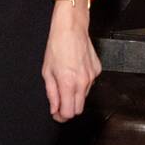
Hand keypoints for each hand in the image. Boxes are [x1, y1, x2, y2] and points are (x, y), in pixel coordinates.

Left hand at [42, 0, 100, 121]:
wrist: (71, 28)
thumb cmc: (57, 46)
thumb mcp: (47, 71)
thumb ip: (52, 93)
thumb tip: (54, 108)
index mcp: (68, 83)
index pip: (69, 113)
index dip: (61, 116)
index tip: (56, 114)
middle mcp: (83, 82)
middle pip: (78, 109)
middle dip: (68, 109)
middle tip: (59, 103)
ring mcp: (92, 76)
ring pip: (84, 96)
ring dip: (75, 95)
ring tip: (66, 81)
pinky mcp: (97, 70)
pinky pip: (89, 84)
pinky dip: (82, 83)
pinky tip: (75, 71)